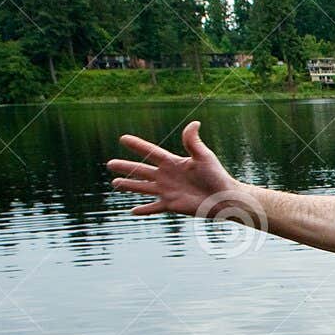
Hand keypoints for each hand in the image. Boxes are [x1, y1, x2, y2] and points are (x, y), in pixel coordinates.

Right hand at [108, 121, 242, 215]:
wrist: (224, 198)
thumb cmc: (216, 175)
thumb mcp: (204, 156)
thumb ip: (193, 141)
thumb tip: (194, 123)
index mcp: (173, 162)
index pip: (151, 152)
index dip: (137, 145)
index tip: (123, 138)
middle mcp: (167, 176)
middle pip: (141, 170)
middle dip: (126, 166)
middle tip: (110, 164)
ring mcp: (167, 191)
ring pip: (142, 188)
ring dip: (129, 186)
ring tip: (115, 183)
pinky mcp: (171, 205)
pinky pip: (154, 207)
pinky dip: (144, 210)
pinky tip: (132, 211)